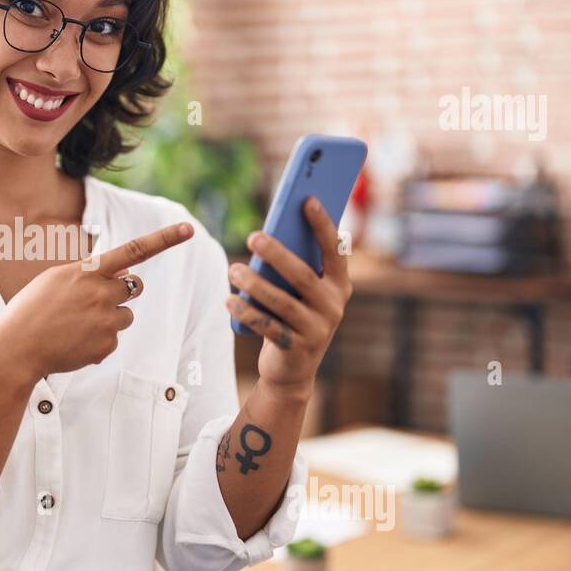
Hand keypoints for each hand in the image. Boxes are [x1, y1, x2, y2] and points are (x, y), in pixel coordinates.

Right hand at [0, 221, 193, 379]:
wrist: (17, 348)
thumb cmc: (30, 310)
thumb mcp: (55, 280)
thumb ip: (90, 274)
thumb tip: (124, 275)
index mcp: (87, 271)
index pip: (133, 250)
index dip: (164, 239)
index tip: (188, 229)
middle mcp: (101, 292)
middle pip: (134, 286)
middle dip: (123, 291)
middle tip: (96, 301)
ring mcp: (106, 320)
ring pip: (124, 315)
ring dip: (108, 319)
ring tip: (75, 326)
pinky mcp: (106, 345)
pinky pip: (113, 340)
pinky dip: (97, 342)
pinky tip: (73, 343)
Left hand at [225, 197, 352, 397]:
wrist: (293, 371)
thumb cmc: (293, 316)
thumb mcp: (301, 293)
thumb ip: (295, 267)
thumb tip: (269, 235)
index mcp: (340, 285)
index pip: (335, 250)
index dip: (322, 225)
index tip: (307, 200)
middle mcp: (334, 306)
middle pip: (303, 275)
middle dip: (277, 253)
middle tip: (252, 236)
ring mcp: (317, 329)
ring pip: (282, 301)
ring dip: (255, 283)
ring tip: (233, 269)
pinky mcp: (296, 349)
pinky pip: (268, 326)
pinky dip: (247, 312)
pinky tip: (230, 300)